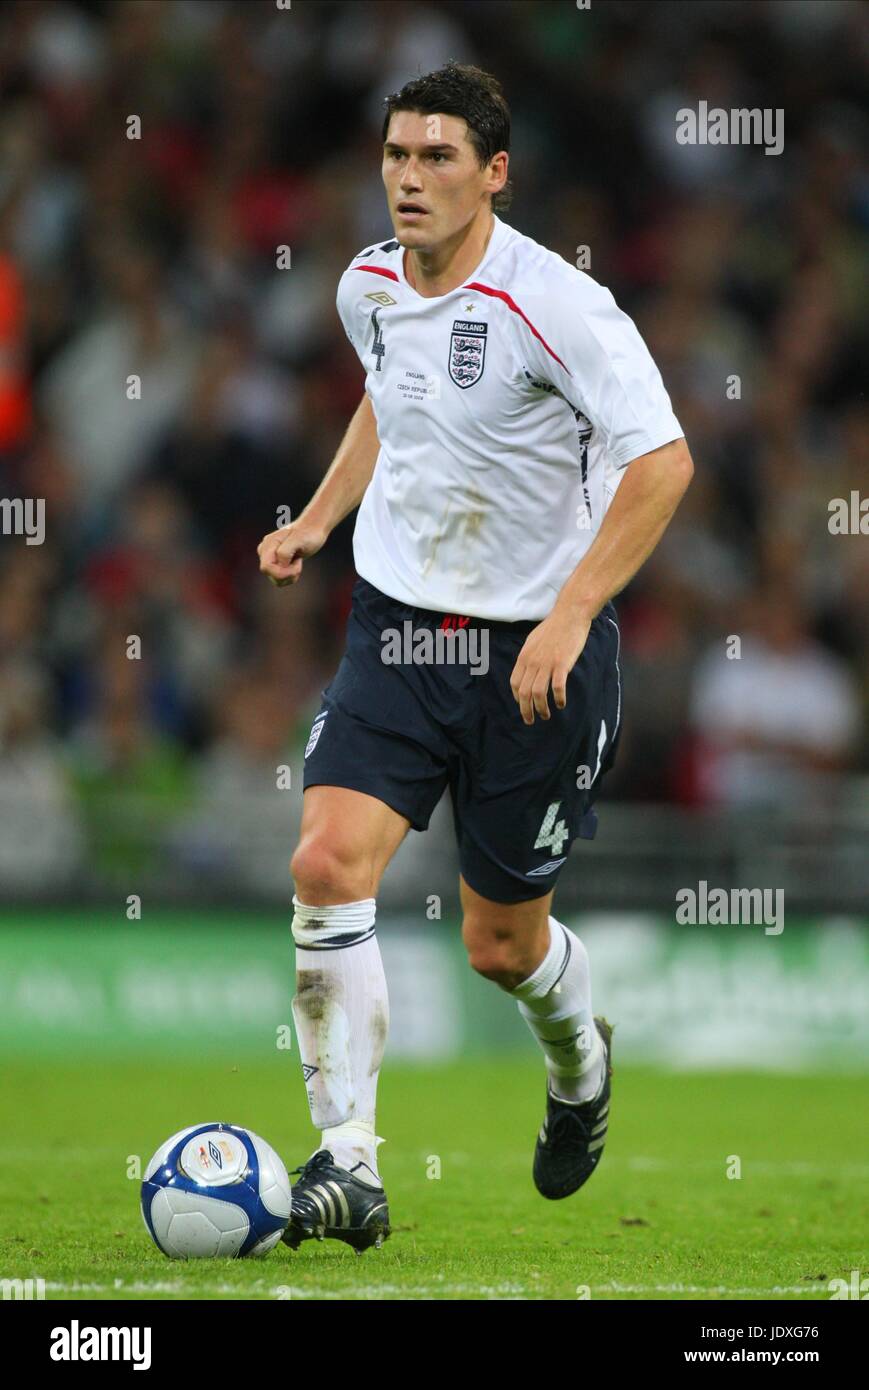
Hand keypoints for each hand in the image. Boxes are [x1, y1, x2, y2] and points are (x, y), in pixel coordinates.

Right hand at [257, 518, 327, 586]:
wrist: (312, 530)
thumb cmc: (307, 533)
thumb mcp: (299, 540)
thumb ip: (285, 552)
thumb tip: (280, 564)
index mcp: (268, 544)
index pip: (266, 567)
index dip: (282, 572)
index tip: (297, 562)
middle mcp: (265, 551)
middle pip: (270, 574)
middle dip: (287, 573)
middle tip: (299, 561)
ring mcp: (270, 558)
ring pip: (276, 579)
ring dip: (290, 575)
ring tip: (298, 561)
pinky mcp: (276, 564)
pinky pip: (280, 579)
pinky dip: (291, 576)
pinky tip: (296, 564)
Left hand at [509, 605, 591, 723]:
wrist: (569, 615)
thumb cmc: (553, 628)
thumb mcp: (533, 641)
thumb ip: (529, 656)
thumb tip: (526, 669)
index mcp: (524, 657)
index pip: (515, 684)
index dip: (518, 698)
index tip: (524, 705)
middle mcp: (532, 662)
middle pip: (524, 693)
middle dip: (526, 711)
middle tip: (530, 721)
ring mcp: (547, 663)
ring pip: (538, 693)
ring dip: (541, 708)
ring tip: (546, 715)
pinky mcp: (562, 664)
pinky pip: (557, 687)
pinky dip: (558, 699)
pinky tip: (561, 704)